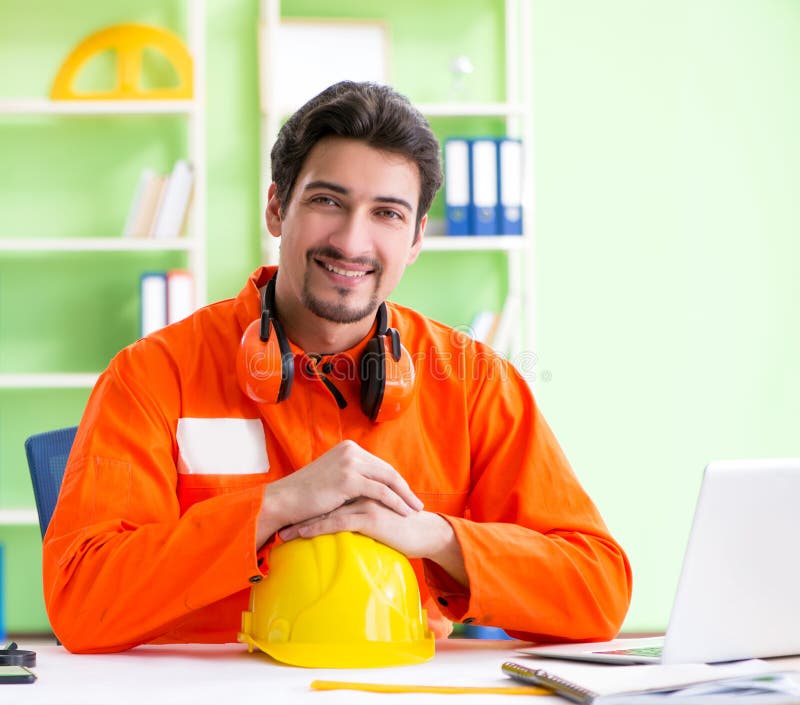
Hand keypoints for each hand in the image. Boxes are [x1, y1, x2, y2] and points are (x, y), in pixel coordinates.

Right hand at [256, 440, 422, 545]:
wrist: (284, 500)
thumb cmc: (304, 496)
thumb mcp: (330, 478)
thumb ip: (349, 477)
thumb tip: (366, 489)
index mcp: (348, 448)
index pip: (379, 465)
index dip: (394, 481)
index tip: (406, 494)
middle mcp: (351, 451)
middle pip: (387, 470)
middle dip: (404, 488)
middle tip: (417, 503)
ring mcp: (350, 463)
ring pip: (388, 479)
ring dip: (404, 496)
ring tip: (415, 510)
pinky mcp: (349, 479)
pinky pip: (381, 491)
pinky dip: (395, 502)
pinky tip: (404, 512)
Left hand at [277, 499, 467, 586]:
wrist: (425, 533)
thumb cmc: (402, 526)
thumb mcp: (378, 514)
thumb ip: (360, 510)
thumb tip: (341, 520)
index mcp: (363, 486)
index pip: (330, 493)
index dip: (309, 504)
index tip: (288, 515)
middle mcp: (363, 489)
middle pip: (325, 499)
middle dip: (300, 512)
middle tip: (279, 524)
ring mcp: (366, 501)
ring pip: (327, 510)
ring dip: (304, 521)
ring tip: (284, 534)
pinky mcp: (370, 516)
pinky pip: (338, 521)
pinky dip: (318, 527)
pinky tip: (303, 534)